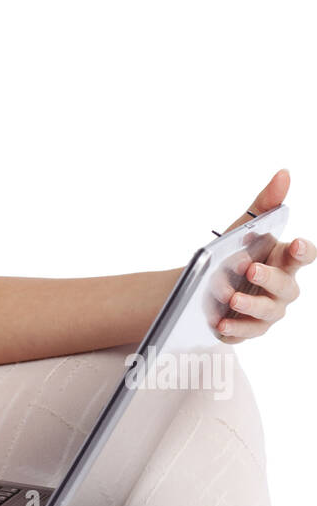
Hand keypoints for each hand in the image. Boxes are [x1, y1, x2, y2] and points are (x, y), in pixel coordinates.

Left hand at [216, 168, 313, 342]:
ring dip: (252, 305)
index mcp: (284, 260)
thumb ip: (266, 204)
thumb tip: (284, 173)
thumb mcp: (245, 227)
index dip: (303, 251)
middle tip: (250, 269)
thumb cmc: (235, 252)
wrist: (202, 283)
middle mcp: (282, 288)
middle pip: (287, 286)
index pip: (303, 256)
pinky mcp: (249, 329)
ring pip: (269, 312)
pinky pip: (247, 332)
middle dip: (271, 278)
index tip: (296, 244)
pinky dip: (236, 328)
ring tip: (232, 298)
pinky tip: (221, 323)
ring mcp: (268, 311)